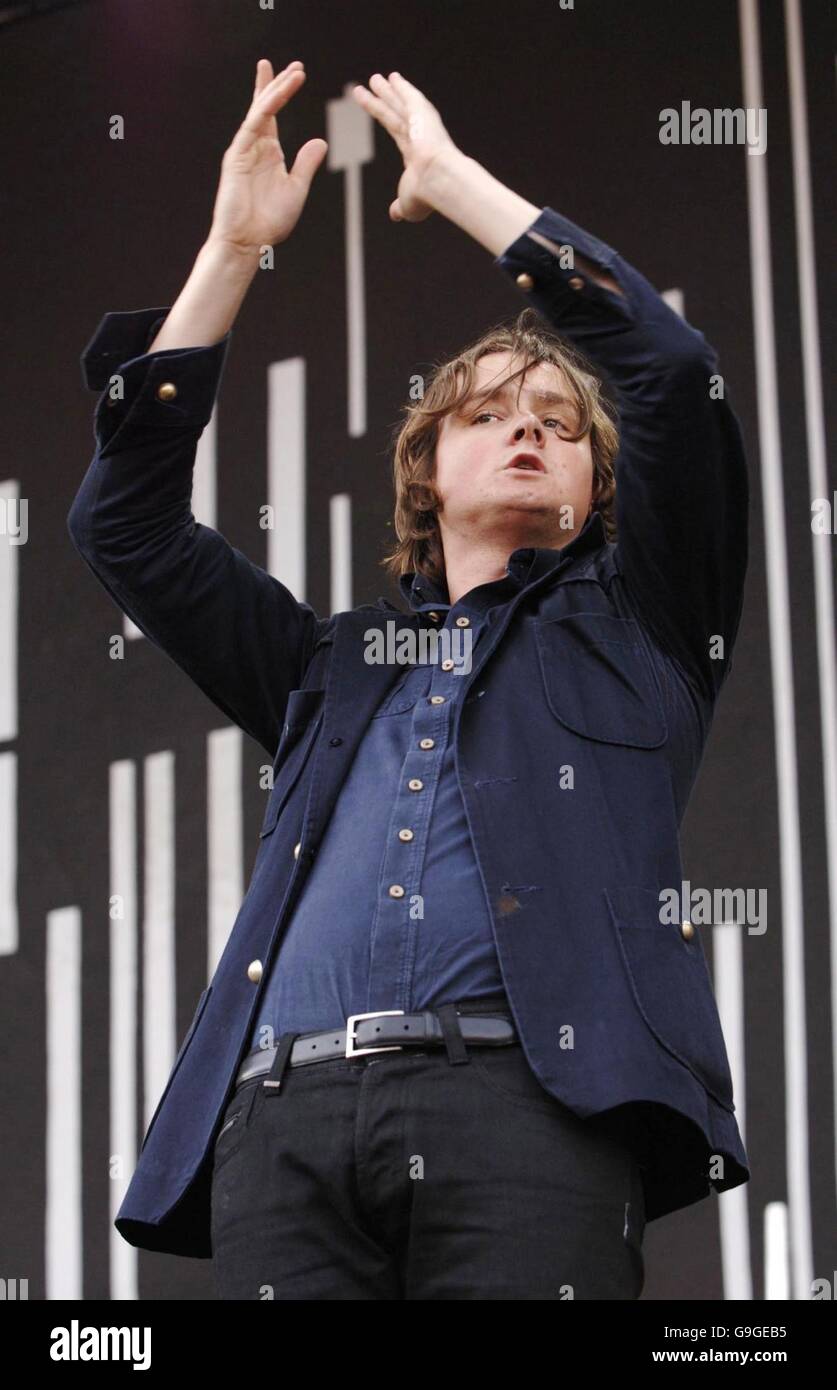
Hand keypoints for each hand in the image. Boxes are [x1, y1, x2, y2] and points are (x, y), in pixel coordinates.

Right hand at [208, 58, 327, 254]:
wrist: (247, 242)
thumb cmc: (269, 222)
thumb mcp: (296, 189)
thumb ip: (306, 164)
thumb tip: (321, 141)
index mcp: (269, 153)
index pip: (275, 114)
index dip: (284, 92)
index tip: (297, 73)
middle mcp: (255, 146)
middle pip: (265, 105)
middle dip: (279, 83)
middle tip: (296, 65)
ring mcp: (244, 149)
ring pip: (261, 111)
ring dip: (276, 90)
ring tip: (294, 73)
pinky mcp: (236, 156)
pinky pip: (253, 125)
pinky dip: (265, 108)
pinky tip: (278, 94)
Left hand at [351, 72, 458, 221]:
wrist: (439, 180)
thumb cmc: (426, 196)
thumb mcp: (408, 205)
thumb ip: (400, 206)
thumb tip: (395, 215)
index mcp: (417, 156)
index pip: (398, 134)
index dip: (389, 123)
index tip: (382, 114)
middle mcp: (419, 137)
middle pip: (395, 115)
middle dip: (384, 102)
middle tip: (374, 88)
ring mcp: (421, 125)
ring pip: (399, 105)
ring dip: (387, 92)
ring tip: (374, 79)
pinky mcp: (423, 114)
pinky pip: (409, 97)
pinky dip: (402, 87)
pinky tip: (392, 77)